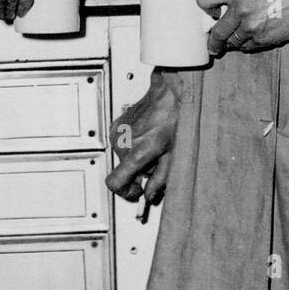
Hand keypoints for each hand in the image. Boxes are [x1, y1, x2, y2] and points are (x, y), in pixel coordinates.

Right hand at [106, 70, 180, 204]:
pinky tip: (145, 139)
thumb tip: (150, 194)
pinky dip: (131, 147)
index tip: (136, 192)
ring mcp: (117, 134)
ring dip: (135, 160)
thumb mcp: (173, 155)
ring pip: (121, 159)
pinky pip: (120, 146)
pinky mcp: (116, 127)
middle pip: (122, 172)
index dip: (125, 192)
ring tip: (152, 148)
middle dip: (137, 174)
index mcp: (136, 153)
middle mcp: (122, 144)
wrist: (168, 94)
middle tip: (154, 165)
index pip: (115, 183)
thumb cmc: (173, 119)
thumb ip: (160, 179)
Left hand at [200, 0, 288, 56]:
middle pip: (216, 32)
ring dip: (232, 41)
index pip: (204, 0)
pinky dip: (247, 44)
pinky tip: (252, 38)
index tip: (211, 10)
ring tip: (233, 41)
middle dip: (213, 39)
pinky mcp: (264, 39)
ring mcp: (252, 27)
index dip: (206, 6)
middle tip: (213, 42)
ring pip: (232, 42)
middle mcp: (241, 9)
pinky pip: (248, 47)